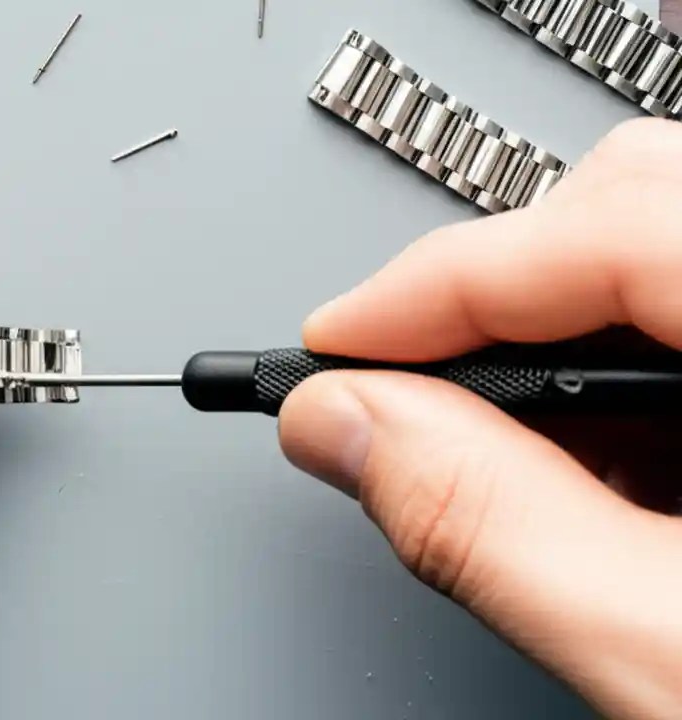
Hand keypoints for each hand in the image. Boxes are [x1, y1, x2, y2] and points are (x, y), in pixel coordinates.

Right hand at [280, 117, 681, 718]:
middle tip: (387, 394)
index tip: (326, 352)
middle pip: (620, 205)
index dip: (422, 291)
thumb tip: (340, 424)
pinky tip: (596, 462)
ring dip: (541, 343)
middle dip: (476, 300)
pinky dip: (616, 370)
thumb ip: (487, 527)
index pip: (588, 232)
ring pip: (650, 245)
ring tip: (488, 455)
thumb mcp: (667, 658)